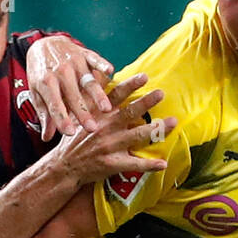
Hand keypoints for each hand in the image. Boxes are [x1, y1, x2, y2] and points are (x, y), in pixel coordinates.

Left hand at [27, 35, 112, 140]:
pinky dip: (102, 64)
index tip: (70, 132)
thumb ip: (44, 114)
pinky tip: (110, 71)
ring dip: (97, 94)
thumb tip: (47, 138)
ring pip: (87, 80)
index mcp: (46, 83)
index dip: (62, 119)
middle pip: (73, 96)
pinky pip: (94, 59)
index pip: (54, 104)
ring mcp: (73, 61)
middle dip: (82, 112)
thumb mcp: (36, 93)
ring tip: (107, 108)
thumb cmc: (41, 74)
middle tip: (92, 128)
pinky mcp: (84, 53)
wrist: (43, 44)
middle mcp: (60, 72)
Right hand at [51, 72, 176, 187]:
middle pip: (130, 112)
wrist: (65, 166)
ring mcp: (111, 146)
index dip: (130, 85)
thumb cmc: (75, 137)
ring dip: (157, 129)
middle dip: (147, 102)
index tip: (145, 76)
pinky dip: (150, 165)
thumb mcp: (78, 113)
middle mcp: (106, 128)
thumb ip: (92, 94)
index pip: (116, 95)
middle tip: (161, 93)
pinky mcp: (113, 163)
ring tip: (173, 122)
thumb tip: (99, 71)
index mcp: (99, 114)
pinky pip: (135, 164)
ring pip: (138, 136)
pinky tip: (164, 164)